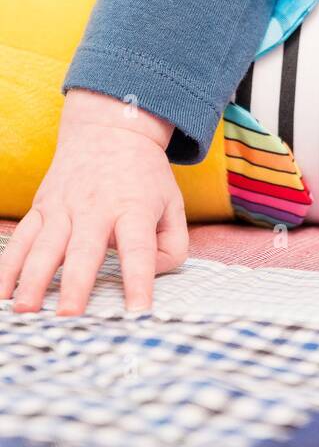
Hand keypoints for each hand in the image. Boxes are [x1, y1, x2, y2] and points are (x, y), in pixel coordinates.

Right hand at [0, 89, 188, 316]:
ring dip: (33, 279)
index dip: (138, 282)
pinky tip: (3, 291)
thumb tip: (150, 278)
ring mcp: (64, 206)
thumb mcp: (173, 203)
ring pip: (45, 246)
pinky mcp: (42, 207)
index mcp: (134, 208)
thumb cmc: (145, 176)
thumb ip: (172, 245)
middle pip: (84, 250)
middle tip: (69, 317)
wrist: (110, 129)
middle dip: (75, 285)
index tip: (137, 313)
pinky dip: (9, 265)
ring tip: (26, 310)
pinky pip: (22, 238)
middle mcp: (96, 208)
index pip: (138, 250)